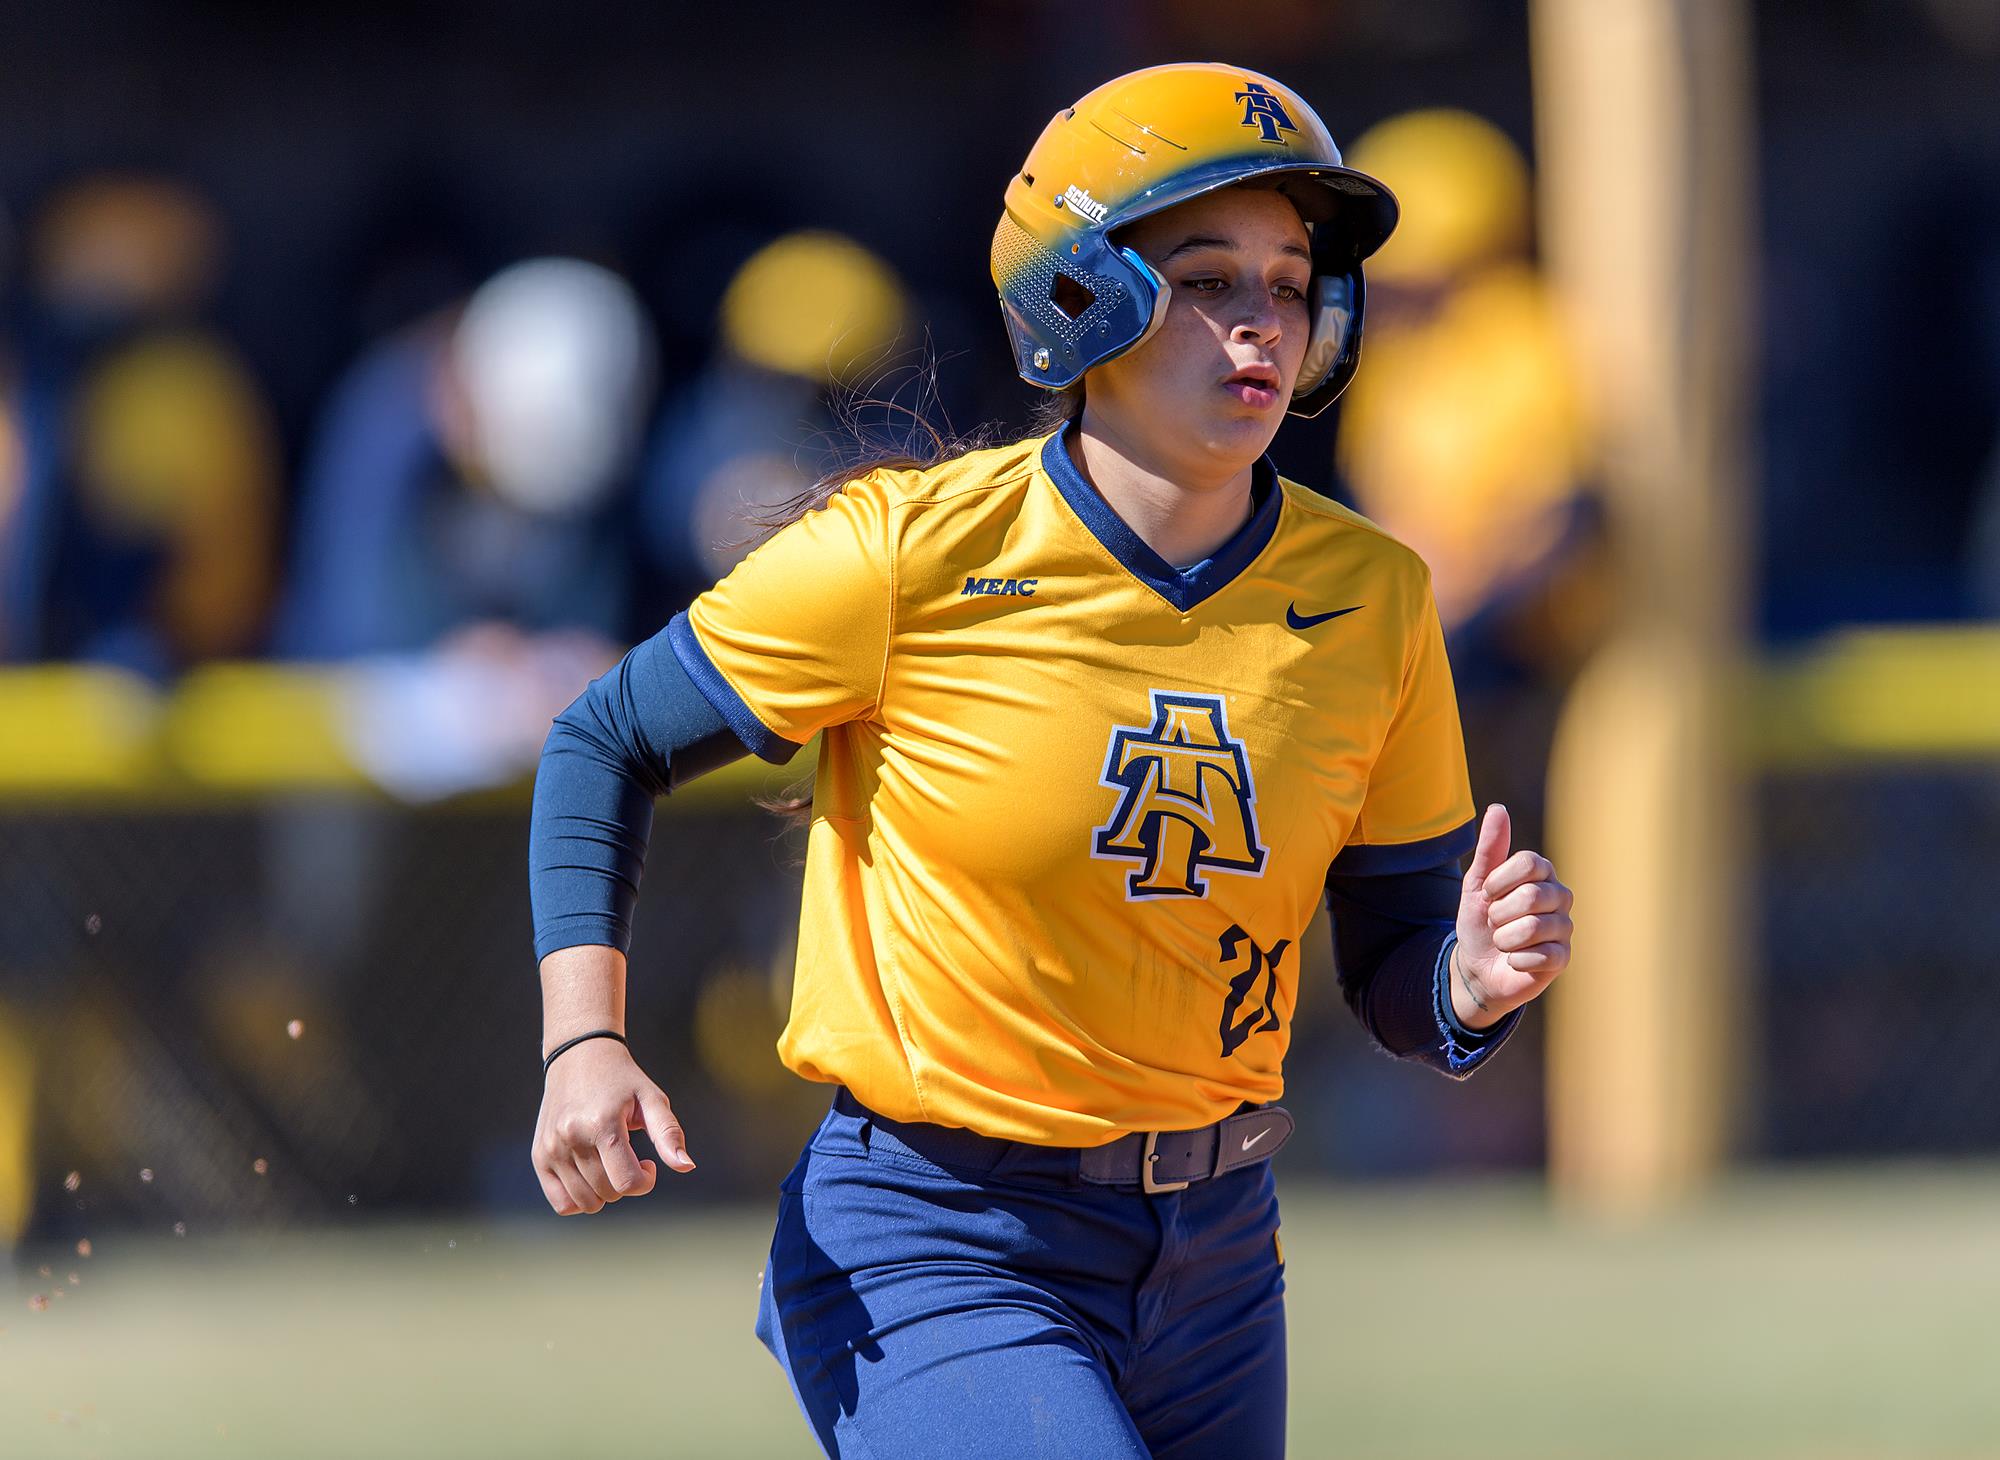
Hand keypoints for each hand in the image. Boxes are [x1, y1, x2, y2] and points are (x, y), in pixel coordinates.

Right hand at [532, 1036, 694, 1214]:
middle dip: (626, 1183)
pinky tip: (591, 1176)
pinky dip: (580, 1199)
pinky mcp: (539, 1155)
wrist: (578, 1056)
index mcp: (602, 1124)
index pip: (627, 1182)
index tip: (648, 1163)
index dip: (646, 1181)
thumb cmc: (622, 1080)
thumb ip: (669, 1134)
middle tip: (629, 1156)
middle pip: (608, 1193)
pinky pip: (561, 1203)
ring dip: (605, 1192)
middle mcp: (571, 1137)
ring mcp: (551, 1148)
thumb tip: (687, 1167)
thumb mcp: (652, 1099)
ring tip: (609, 1163)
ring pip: (585, 1202)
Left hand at [1451, 803, 1573, 1028]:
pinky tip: (1515, 960)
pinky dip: (1516, 959)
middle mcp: (1560, 896)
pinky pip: (1542, 955)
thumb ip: (1490, 848)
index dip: (1499, 880)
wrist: (1477, 967)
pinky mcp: (1563, 958)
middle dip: (1499, 913)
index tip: (1486, 894)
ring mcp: (1565, 927)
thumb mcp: (1477, 883)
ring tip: (1503, 941)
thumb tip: (1498, 808)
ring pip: (1533, 927)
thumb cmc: (1480, 921)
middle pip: (1531, 896)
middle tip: (1495, 922)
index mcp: (1542, 874)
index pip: (1530, 862)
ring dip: (1504, 939)